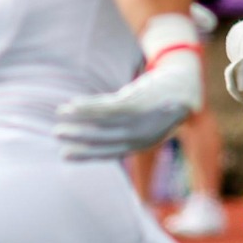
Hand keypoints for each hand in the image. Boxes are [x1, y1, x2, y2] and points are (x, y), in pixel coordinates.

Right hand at [56, 50, 201, 159]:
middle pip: (104, 139)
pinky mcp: (138, 102)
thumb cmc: (161, 105)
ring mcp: (140, 118)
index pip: (109, 152)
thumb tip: (96, 133)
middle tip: (57, 136)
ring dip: (79, 118)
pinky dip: (89, 106)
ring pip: (104, 121)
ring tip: (60, 115)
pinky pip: (108, 106)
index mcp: (141, 143)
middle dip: (79, 138)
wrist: (186, 87)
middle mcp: (140, 135)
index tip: (65, 155)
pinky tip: (74, 104)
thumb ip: (124, 129)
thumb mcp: (145, 122)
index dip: (86, 154)